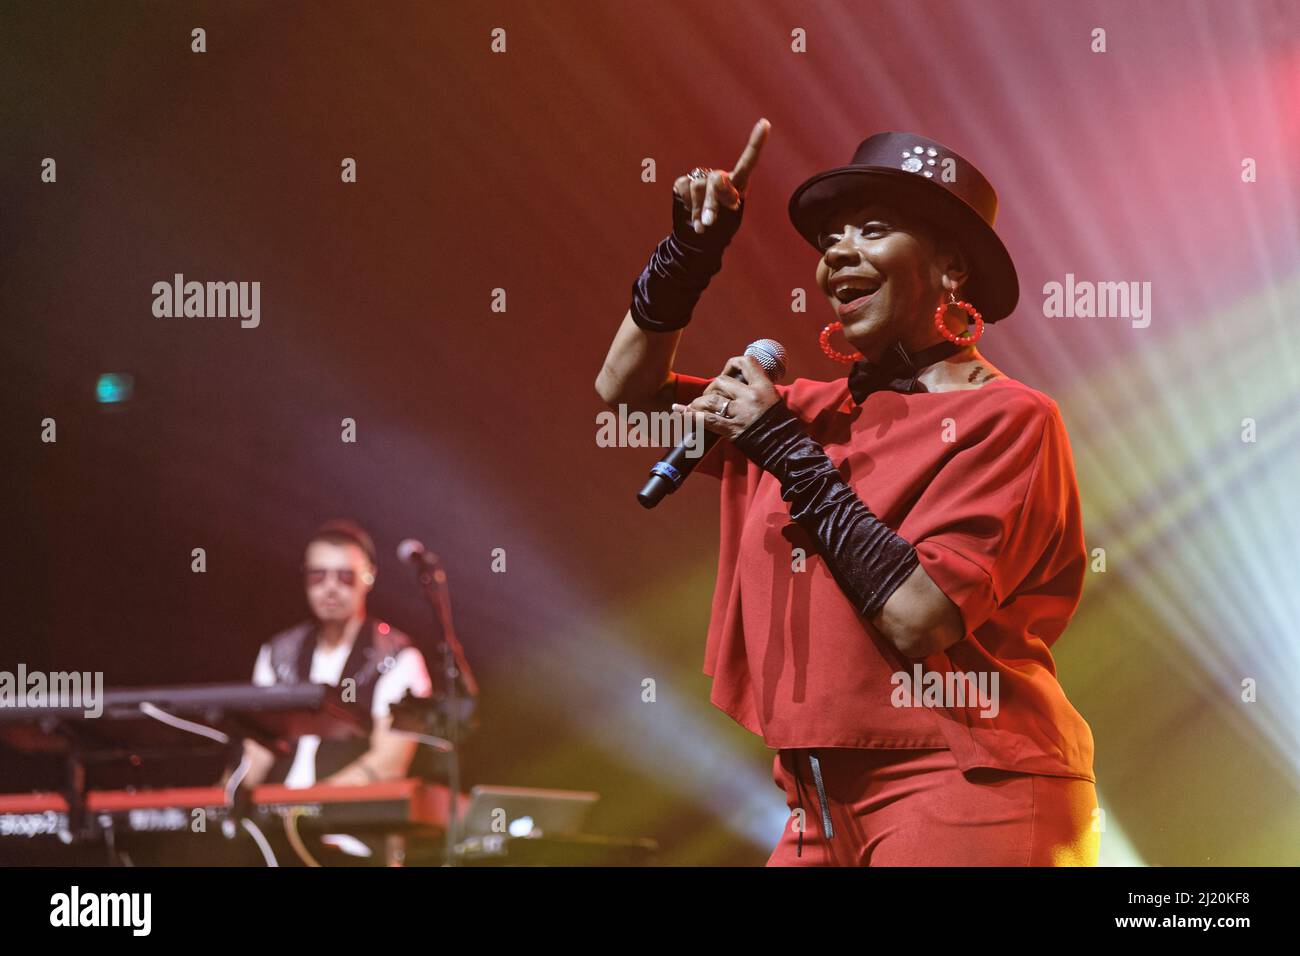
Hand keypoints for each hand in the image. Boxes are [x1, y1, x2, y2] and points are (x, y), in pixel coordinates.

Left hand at [672, 354, 779, 440]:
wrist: (787, 449)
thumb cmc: (781, 426)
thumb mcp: (773, 400)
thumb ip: (757, 390)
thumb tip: (739, 383)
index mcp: (763, 386)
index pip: (745, 362)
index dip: (732, 364)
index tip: (727, 373)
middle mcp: (751, 396)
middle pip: (721, 382)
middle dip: (710, 388)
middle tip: (709, 397)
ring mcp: (741, 413)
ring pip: (711, 400)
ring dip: (698, 403)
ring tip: (694, 407)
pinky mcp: (733, 430)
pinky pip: (708, 420)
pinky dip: (692, 416)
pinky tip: (681, 412)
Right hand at [673, 118, 769, 233]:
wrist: (697, 242)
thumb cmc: (720, 231)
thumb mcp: (731, 219)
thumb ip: (728, 199)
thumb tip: (718, 179)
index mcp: (737, 183)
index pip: (748, 162)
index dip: (756, 143)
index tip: (766, 124)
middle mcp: (719, 177)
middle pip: (717, 180)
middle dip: (712, 202)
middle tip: (709, 222)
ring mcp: (701, 178)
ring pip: (698, 188)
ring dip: (699, 211)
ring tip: (703, 225)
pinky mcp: (684, 183)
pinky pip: (684, 189)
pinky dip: (688, 207)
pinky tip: (693, 215)